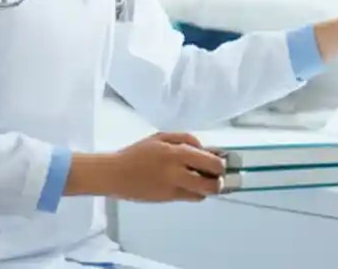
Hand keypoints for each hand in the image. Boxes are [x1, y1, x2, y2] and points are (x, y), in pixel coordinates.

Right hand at [69, 132, 224, 202]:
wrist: (115, 174)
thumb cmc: (138, 152)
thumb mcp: (162, 137)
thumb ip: (187, 140)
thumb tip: (206, 149)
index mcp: (177, 154)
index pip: (211, 163)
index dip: (221, 164)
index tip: (222, 161)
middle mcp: (178, 173)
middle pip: (211, 184)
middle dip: (219, 180)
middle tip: (216, 174)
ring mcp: (173, 189)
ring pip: (202, 194)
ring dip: (207, 188)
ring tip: (202, 178)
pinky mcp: (168, 199)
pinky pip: (190, 197)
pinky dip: (194, 191)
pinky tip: (188, 182)